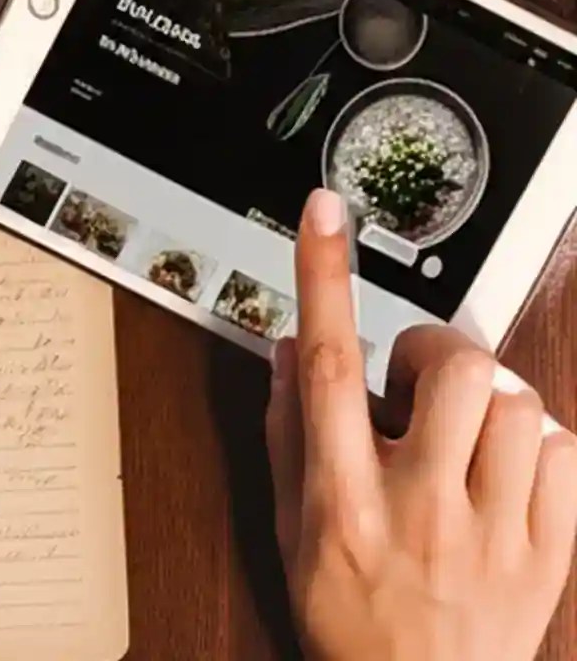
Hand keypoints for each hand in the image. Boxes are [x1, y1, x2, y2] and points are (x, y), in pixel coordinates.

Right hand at [266, 190, 576, 660]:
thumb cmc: (350, 622)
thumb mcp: (291, 534)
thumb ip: (286, 436)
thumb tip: (291, 351)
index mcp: (341, 502)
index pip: (330, 370)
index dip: (324, 279)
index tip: (326, 214)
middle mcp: (419, 509)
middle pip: (449, 370)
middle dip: (436, 348)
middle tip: (419, 379)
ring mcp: (493, 531)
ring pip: (515, 401)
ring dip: (486, 396)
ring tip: (464, 432)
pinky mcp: (550, 548)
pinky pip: (564, 449)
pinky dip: (536, 438)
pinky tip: (505, 465)